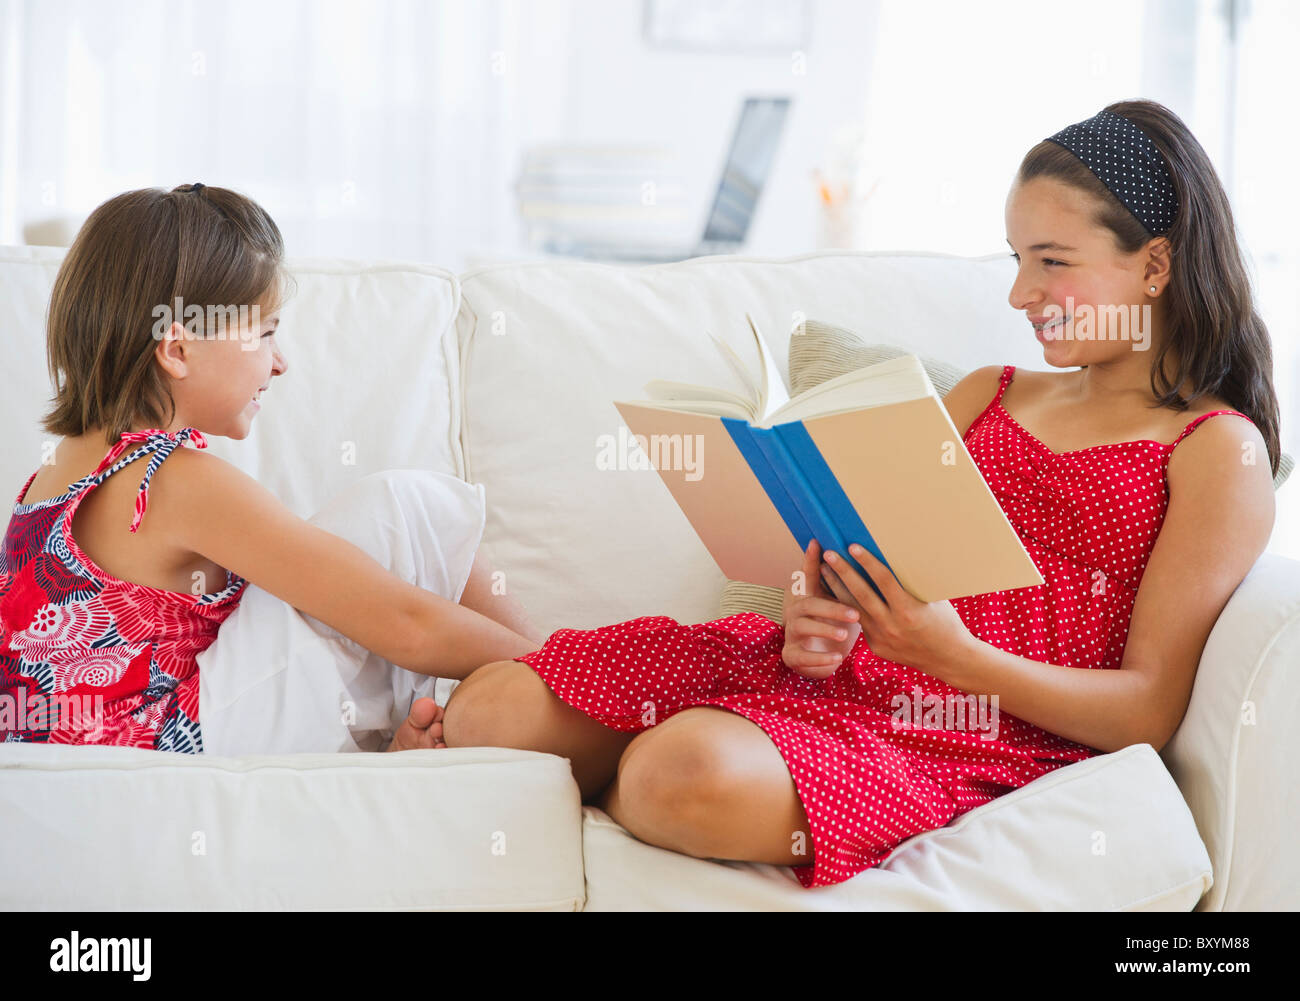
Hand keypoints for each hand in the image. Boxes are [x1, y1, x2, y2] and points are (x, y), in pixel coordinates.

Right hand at [782, 539, 862, 678]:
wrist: (815, 656)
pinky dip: (819, 658)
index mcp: (808, 597)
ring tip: (844, 634)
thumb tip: (868, 563)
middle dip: (831, 607)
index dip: (810, 560)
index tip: (817, 543)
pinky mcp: (792, 655)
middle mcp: (795, 612)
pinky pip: (802, 656)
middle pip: (809, 603)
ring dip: (824, 629)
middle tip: (855, 614)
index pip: (808, 576)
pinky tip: (837, 659)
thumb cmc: (832, 624)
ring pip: (802, 627)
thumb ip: (845, 587)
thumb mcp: (838, 604)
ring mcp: (792, 633)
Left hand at [819, 543, 972, 680]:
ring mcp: (882, 638)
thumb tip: (893, 559)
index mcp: (909, 611)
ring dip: (837, 589)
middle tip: (828, 554)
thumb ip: (910, 585)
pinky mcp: (876, 647)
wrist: (948, 659)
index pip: (883, 580)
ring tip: (824, 570)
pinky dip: (848, 608)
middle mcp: (892, 625)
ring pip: (853, 609)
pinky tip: (837, 593)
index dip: (867, 562)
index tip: (852, 546)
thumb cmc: (945, 622)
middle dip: (842, 572)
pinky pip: (861, 623)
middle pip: (861, 594)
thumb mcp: (932, 600)